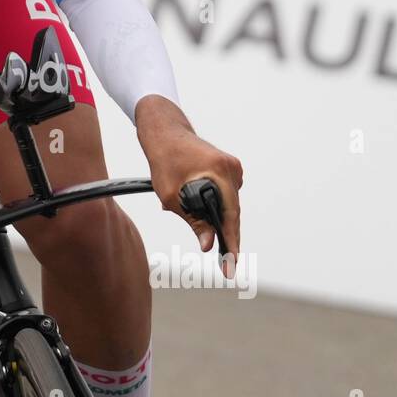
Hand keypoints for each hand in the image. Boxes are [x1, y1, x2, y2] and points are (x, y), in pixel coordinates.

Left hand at [135, 96, 243, 277]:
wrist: (164, 132)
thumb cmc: (164, 160)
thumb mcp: (171, 195)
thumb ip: (193, 221)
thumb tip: (208, 245)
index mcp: (221, 172)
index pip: (231, 216)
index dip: (231, 243)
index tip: (232, 265)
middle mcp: (232, 169)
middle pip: (232, 211)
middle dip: (226, 236)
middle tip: (226, 264)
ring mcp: (232, 167)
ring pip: (228, 203)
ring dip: (216, 217)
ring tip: (205, 231)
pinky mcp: (227, 168)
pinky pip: (224, 194)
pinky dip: (214, 203)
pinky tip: (196, 205)